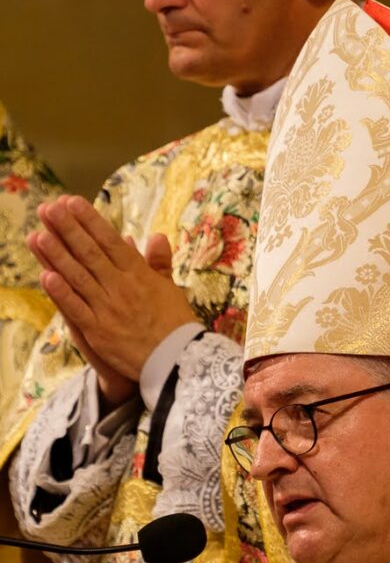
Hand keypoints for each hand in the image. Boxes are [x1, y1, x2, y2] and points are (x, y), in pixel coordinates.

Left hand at [27, 195, 195, 384]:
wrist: (177, 360)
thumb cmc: (176, 324)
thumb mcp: (171, 288)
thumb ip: (160, 261)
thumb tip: (157, 235)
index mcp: (140, 274)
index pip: (111, 241)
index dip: (90, 221)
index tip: (73, 202)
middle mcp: (122, 287)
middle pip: (90, 253)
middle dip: (68, 229)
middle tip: (49, 209)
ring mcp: (108, 309)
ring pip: (78, 277)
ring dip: (58, 255)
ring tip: (39, 235)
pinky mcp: (99, 331)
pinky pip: (76, 308)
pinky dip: (61, 293)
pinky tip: (46, 276)